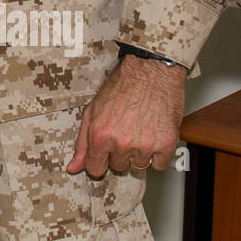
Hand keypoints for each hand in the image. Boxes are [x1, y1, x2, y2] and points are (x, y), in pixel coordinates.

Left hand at [66, 53, 187, 177]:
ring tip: (140, 129)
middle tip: (125, 131)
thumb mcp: (92, 110)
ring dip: (139, 153)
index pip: (95, 169)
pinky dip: (158, 154)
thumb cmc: (122, 86)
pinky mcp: (166, 144)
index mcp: (100, 135)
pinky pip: (160, 164)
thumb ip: (82, 142)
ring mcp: (145, 145)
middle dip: (119, 153)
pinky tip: (153, 135)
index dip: (99, 161)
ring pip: (139, 166)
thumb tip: (73, 167)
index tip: (104, 154)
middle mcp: (122, 143)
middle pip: (118, 167)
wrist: (151, 71)